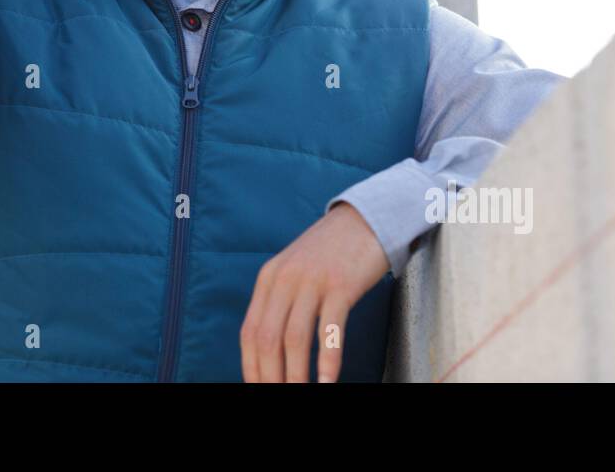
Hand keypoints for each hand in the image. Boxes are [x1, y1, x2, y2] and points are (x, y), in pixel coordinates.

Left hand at [239, 202, 389, 381]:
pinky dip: (328, 360)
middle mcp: (285, 279)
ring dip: (296, 376)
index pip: (249, 332)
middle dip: (270, 376)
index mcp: (269, 278)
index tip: (258, 388)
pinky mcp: (341, 285)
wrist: (365, 217)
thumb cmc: (331, 252)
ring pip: (294, 339)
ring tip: (300, 396)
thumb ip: (281, 300)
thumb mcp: (295, 270)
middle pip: (267, 339)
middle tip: (278, 398)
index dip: (251, 367)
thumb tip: (271, 348)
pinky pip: (329, 329)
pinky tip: (328, 380)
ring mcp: (312, 281)